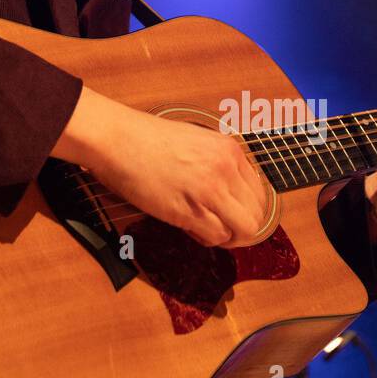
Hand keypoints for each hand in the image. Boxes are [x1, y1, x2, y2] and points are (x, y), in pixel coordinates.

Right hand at [54, 87, 267, 247]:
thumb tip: (230, 191)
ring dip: (227, 236)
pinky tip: (190, 228)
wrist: (117, 139)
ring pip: (243, 230)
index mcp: (229, 149)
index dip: (247, 209)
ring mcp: (209, 190)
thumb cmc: (146, 138)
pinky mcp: (189, 210)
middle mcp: (226, 168)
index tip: (232, 214)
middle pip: (256, 214)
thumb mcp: (195, 139)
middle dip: (242, 227)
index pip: (259, 192)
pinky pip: (215, 236)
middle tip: (222, 228)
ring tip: (205, 229)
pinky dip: (206, 239)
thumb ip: (218, 161)